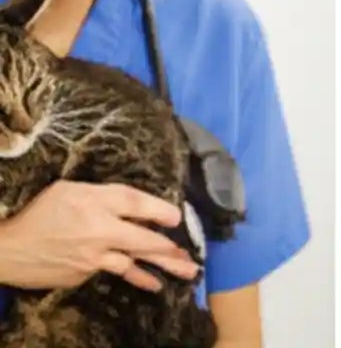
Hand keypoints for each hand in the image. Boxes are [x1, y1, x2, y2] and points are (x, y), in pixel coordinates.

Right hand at [0, 181, 200, 291]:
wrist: (8, 247)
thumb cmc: (39, 211)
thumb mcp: (70, 190)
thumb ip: (104, 195)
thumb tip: (134, 204)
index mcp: (94, 202)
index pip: (136, 203)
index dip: (161, 210)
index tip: (178, 217)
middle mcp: (98, 230)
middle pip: (143, 238)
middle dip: (170, 248)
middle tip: (190, 254)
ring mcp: (92, 256)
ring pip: (134, 263)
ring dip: (161, 269)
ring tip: (186, 273)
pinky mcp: (84, 274)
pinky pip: (113, 272)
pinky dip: (133, 276)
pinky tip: (151, 284)